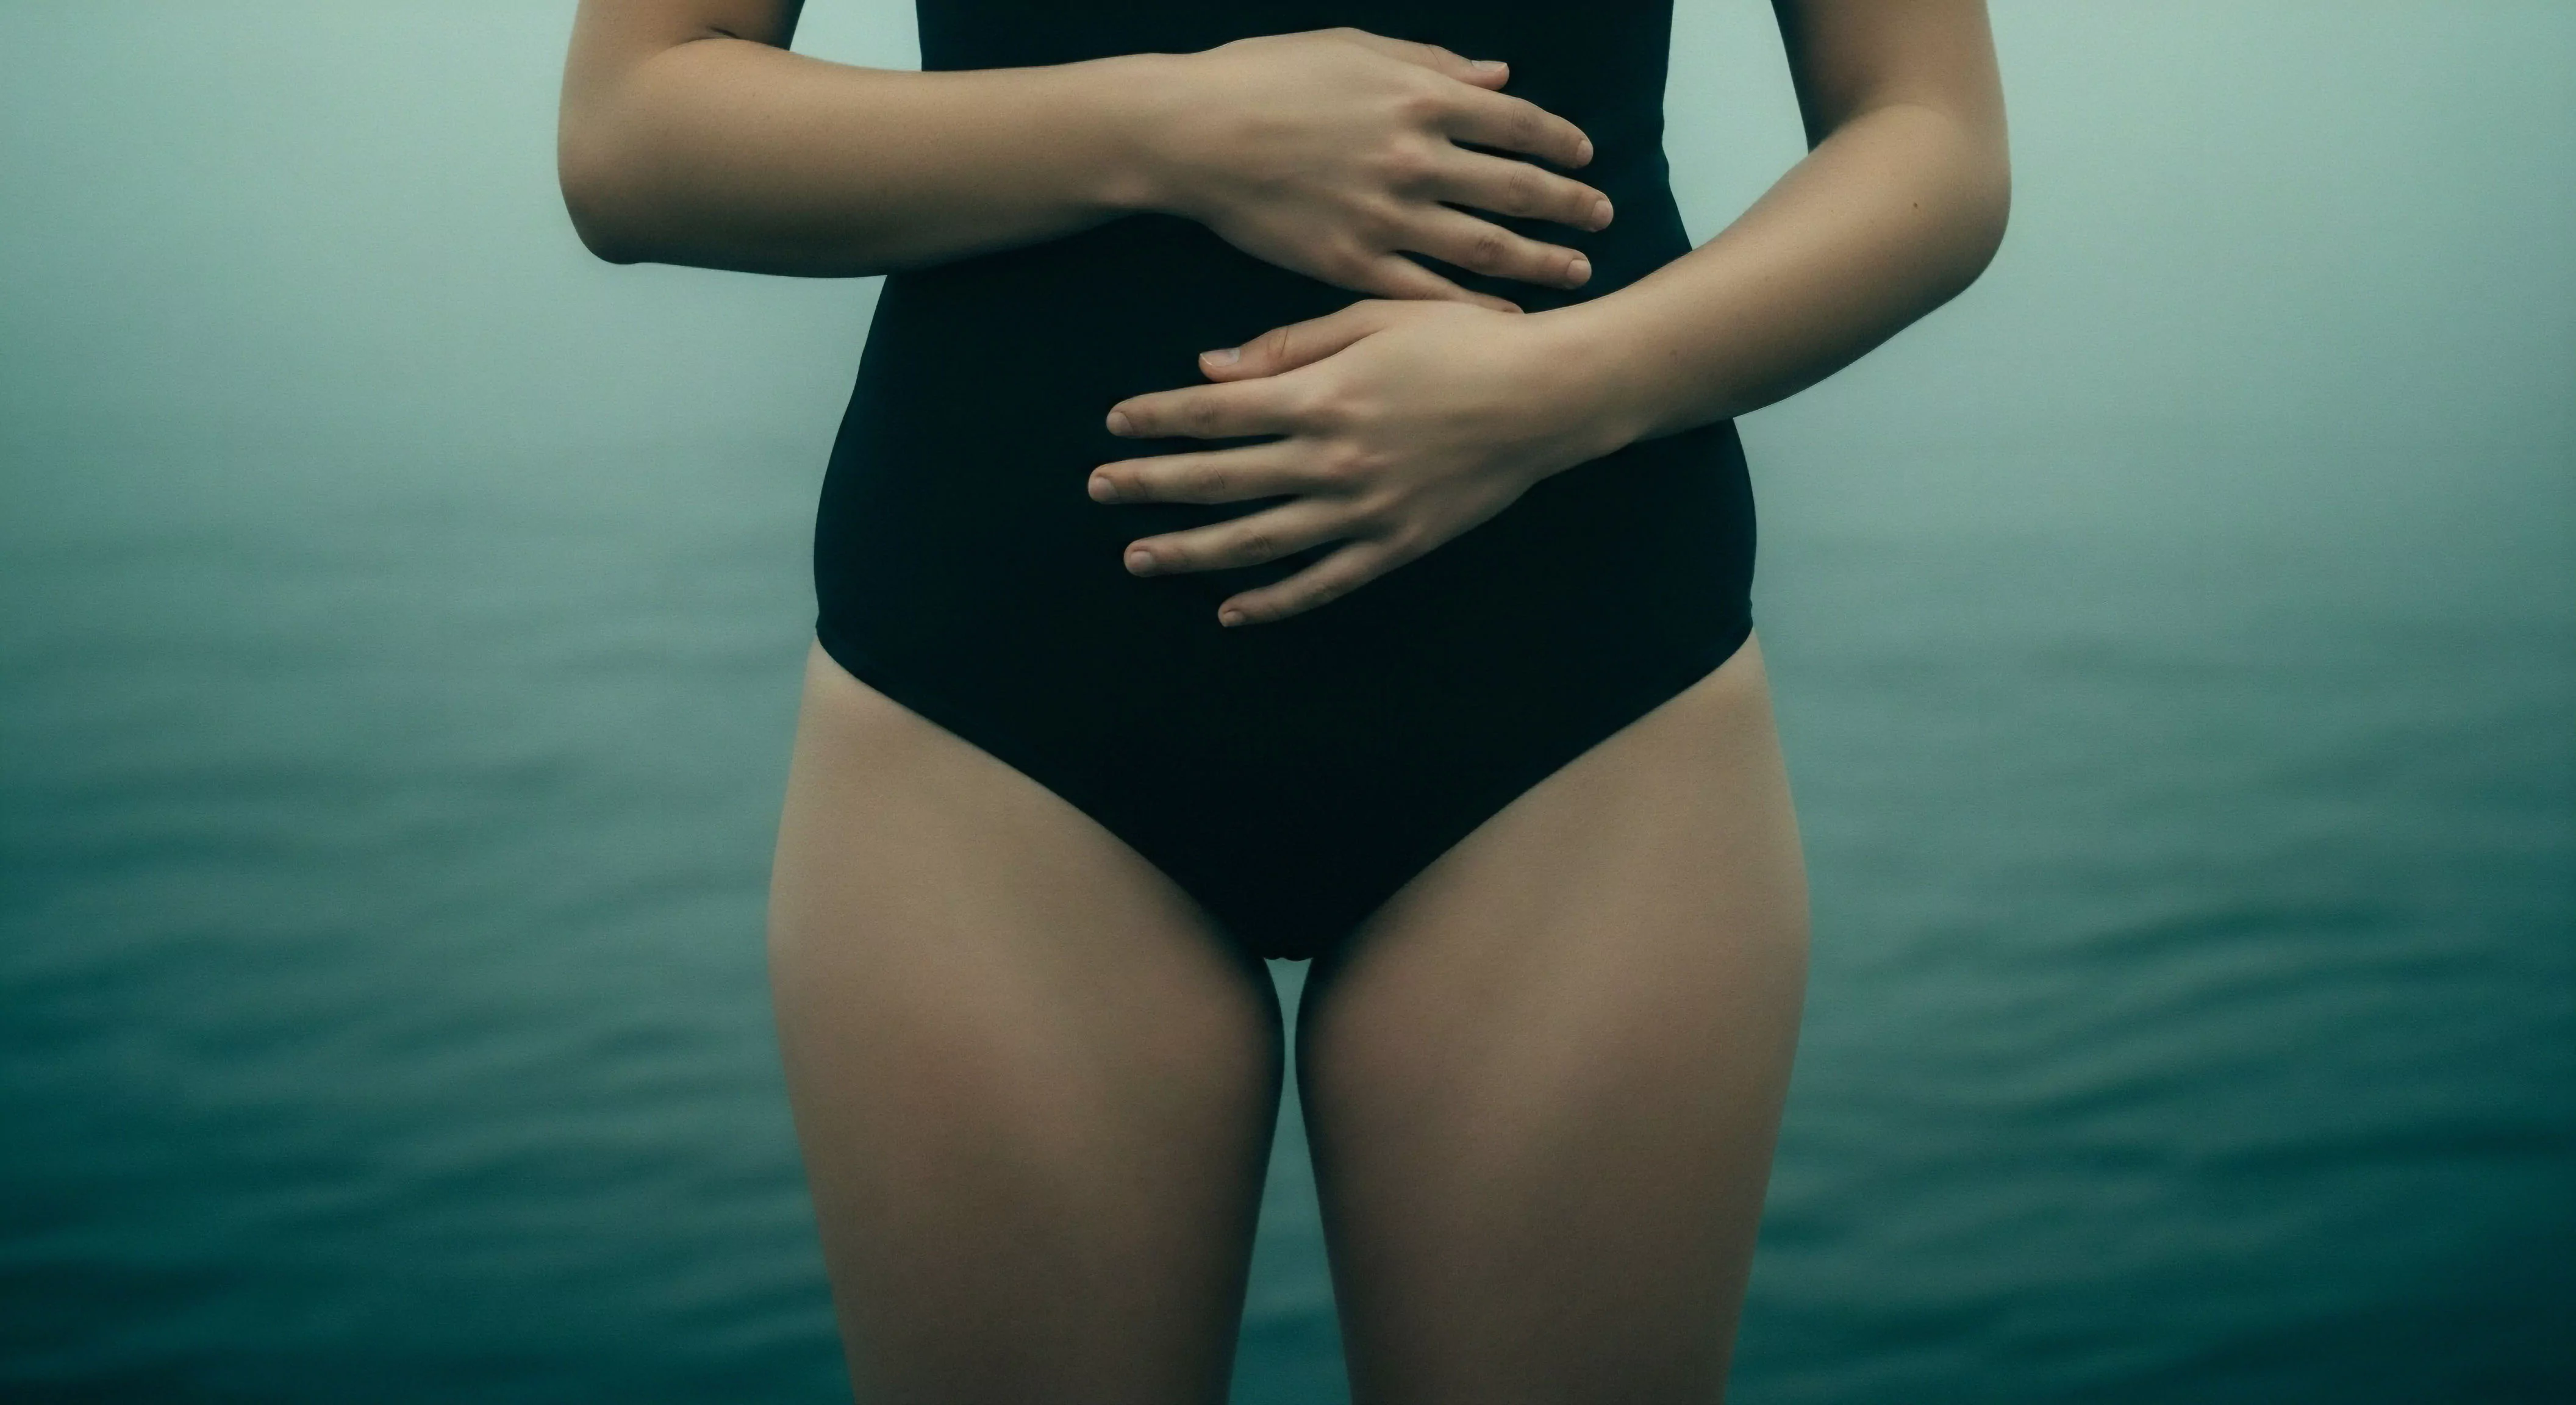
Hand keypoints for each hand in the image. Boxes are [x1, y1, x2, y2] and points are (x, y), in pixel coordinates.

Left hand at [1090, 300, 1631, 625]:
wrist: (1548, 397)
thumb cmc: (1464, 343)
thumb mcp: (1375, 321)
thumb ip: (1289, 346)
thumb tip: (1210, 369)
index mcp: (1323, 397)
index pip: (1216, 412)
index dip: (1157, 419)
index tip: (1112, 423)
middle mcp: (1332, 461)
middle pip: (1221, 479)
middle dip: (1151, 485)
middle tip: (1097, 490)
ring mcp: (1363, 511)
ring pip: (1258, 541)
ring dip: (1191, 552)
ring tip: (1138, 557)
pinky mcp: (1396, 546)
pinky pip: (1322, 583)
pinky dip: (1274, 602)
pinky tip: (1230, 610)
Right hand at [1132, 29, 1614, 310]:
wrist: (1190, 134)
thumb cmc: (1263, 77)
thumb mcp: (1353, 48)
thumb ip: (1432, 64)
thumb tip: (1499, 77)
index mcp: (1421, 97)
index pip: (1519, 123)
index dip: (1560, 143)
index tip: (1584, 157)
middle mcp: (1415, 158)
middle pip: (1517, 188)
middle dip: (1569, 205)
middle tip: (1603, 218)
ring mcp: (1386, 216)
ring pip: (1485, 247)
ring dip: (1539, 262)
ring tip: (1576, 273)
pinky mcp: (1350, 264)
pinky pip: (1429, 293)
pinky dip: (1475, 307)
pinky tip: (1507, 317)